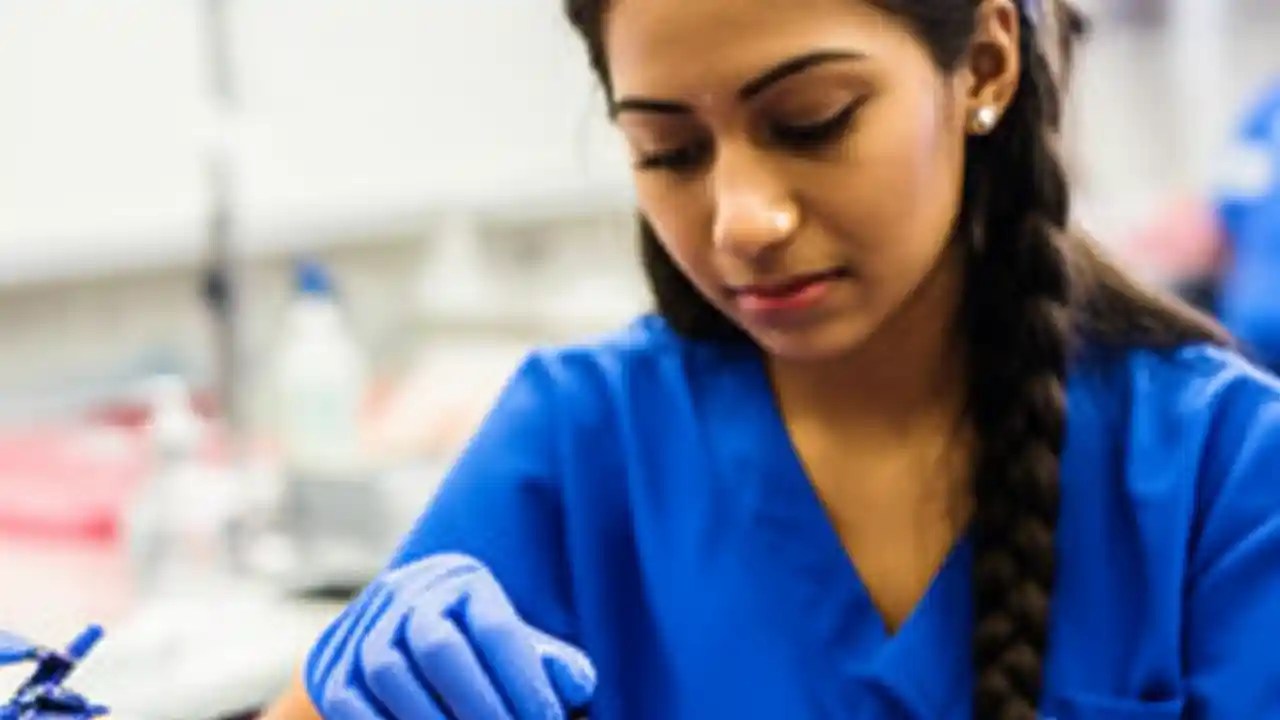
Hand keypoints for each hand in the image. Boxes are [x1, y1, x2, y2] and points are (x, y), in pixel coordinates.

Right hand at [305, 554, 595, 719]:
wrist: (406, 655)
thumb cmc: (487, 662)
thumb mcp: (525, 657)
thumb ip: (556, 669)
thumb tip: (577, 685)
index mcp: (463, 579)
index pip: (496, 628)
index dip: (525, 682)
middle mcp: (407, 589)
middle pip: (439, 647)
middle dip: (479, 706)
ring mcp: (363, 624)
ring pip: (390, 674)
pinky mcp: (330, 665)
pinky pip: (350, 703)